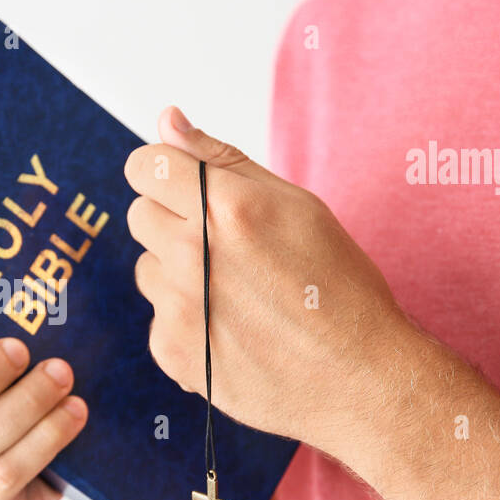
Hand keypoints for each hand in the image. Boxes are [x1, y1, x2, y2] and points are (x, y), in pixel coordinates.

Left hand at [124, 108, 413, 455]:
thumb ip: (220, 160)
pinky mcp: (171, 349)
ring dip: (176, 274)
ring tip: (233, 294)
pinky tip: (231, 331)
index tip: (180, 186)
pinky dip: (186, 322)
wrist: (359, 379)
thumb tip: (168, 120)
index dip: (163, 173)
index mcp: (229, 208)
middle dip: (172, 222)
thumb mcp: (296, 206)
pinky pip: (158, 317)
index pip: (147, 165)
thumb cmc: (339, 290)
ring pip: (147, 268)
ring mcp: (179, 305)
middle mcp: (195, 253)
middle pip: (140, 214)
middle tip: (222, 248)